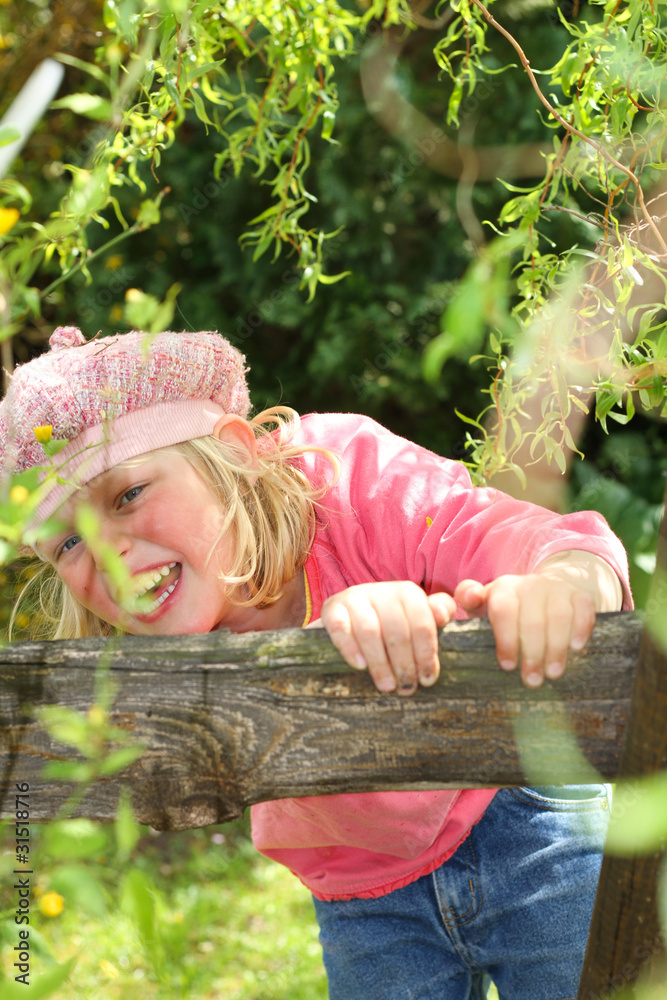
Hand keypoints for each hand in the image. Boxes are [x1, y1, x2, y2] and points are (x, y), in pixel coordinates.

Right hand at [315, 581, 455, 695]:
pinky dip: (350, 648)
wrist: (347, 617)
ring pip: (370, 631)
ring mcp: (355, 597)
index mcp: (407, 593)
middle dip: (404, 663)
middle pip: (397, 631)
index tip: (427, 679)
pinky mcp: (331, 608)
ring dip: (380, 663)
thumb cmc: (390, 624)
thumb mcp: (416, 618)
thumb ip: (437, 613)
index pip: (422, 624)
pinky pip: (340, 628)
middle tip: (406, 688)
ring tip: (386, 686)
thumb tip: (443, 615)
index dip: (426, 654)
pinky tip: (360, 666)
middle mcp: (382, 590)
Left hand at [454, 572, 597, 687]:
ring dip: (556, 648)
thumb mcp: (487, 603)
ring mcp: (557, 588)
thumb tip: (469, 596)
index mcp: (504, 588)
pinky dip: (581, 628)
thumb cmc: (512, 606)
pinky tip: (576, 648)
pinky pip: (584, 609)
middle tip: (531, 680)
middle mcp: (531, 585)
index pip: (504, 610)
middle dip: (532, 653)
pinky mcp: (580, 594)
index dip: (506, 639)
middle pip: (532, 620)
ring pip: (558, 616)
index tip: (507, 666)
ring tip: (553, 673)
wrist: (550, 587)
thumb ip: (469, 599)